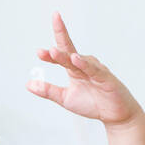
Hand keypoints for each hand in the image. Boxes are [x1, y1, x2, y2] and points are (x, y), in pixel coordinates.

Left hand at [27, 12, 140, 127]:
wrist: (115, 114)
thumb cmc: (93, 103)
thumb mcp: (65, 98)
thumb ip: (48, 91)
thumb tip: (29, 84)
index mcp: (74, 69)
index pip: (61, 54)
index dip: (50, 53)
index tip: (39, 52)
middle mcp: (84, 65)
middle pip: (69, 50)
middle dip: (59, 38)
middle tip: (49, 31)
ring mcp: (95, 69)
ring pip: (78, 60)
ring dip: (65, 56)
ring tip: (53, 51)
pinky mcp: (105, 77)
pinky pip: (93, 69)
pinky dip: (84, 64)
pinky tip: (76, 59)